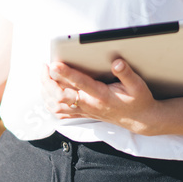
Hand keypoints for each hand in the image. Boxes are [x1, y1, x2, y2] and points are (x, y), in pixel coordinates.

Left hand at [40, 57, 159, 133]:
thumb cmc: (137, 100)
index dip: (66, 74)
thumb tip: (116, 62)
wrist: (139, 119)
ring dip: (46, 91)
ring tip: (43, 75)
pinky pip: (60, 113)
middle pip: (61, 96)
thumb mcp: (137, 85)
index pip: (80, 84)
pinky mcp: (82, 114)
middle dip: (49, 81)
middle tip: (45, 66)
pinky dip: (49, 103)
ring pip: (57, 106)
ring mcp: (84, 110)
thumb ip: (126, 73)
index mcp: (102, 96)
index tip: (55, 64)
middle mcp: (90, 104)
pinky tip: (46, 92)